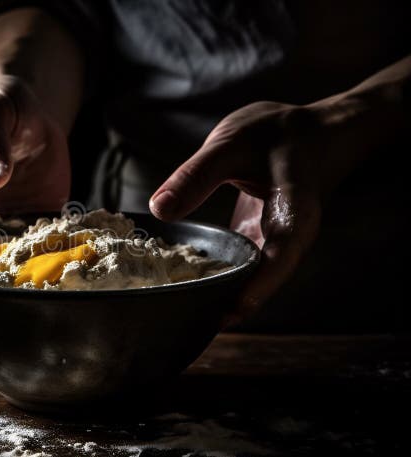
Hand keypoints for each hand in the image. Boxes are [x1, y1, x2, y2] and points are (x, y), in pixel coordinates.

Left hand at [150, 101, 329, 324]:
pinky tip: (186, 292)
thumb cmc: (279, 134)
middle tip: (190, 328)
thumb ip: (197, 175)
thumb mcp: (232, 143)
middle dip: (231, 305)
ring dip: (221, 298)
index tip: (236, 306)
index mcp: (294, 210)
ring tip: (182, 322)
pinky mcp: (259, 244)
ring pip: (251, 280)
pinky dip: (216, 280)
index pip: (283, 252)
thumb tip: (158, 209)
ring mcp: (274, 244)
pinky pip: (240, 269)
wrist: (312, 133)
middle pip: (265, 280)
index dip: (261, 282)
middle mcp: (289, 237)